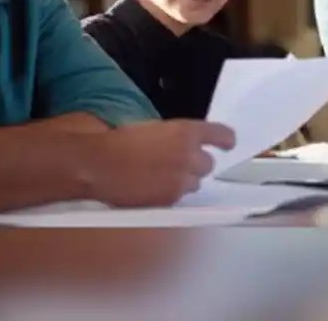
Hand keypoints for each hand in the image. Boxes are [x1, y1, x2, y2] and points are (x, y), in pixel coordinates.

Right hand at [78, 120, 235, 206]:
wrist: (99, 165)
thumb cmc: (119, 142)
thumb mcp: (153, 128)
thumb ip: (176, 136)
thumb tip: (185, 144)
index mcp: (186, 132)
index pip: (220, 135)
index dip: (225, 139)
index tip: (228, 143)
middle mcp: (189, 156)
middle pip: (208, 163)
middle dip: (196, 163)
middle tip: (178, 162)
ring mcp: (181, 180)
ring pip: (196, 182)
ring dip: (184, 179)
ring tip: (161, 175)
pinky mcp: (170, 199)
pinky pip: (179, 197)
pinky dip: (171, 193)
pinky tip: (152, 186)